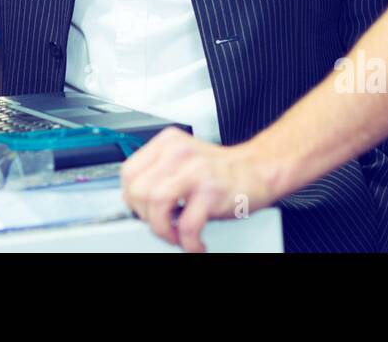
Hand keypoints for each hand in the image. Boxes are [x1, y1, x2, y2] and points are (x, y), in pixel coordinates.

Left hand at [120, 127, 278, 251]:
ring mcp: (195, 171)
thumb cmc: (221, 171)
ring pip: (156, 205)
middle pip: (138, 191)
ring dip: (163, 230)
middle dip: (145, 217)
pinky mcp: (212, 192)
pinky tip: (196, 243)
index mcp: (167, 143)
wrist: (258, 170)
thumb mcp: (183, 161)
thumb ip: (158, 173)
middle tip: (162, 224)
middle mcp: (178, 153)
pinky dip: (189, 242)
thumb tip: (133, 201)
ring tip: (177, 236)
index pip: (128, 173)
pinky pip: (187, 226)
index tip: (143, 211)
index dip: (132, 199)